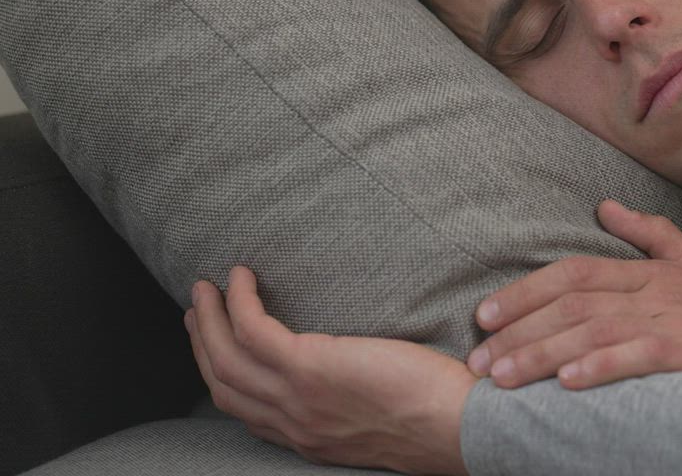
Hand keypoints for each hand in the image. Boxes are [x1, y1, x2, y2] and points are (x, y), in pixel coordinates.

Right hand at [186, 266, 475, 475]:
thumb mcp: (375, 418)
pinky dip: (239, 301)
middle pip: (224, 382)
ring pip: (226, 356)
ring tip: (204, 288)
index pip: (246, 409)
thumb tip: (352, 371)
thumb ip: (349, 401)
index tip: (216, 346)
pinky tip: (241, 278)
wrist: (453, 426)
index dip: (223, 374)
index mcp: (306, 436)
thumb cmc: (436, 415)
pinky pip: (253, 328)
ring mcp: (296, 398)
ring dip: (207, 319)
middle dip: (202, 344)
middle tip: (196, 310)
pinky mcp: (309, 367)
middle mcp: (292, 423)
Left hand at [467, 199, 681, 389]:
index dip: (526, 291)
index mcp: (649, 271)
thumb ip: (650, 234)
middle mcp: (654, 290)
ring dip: (542, 355)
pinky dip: (603, 367)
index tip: (486, 315)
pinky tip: (569, 383)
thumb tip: (606, 206)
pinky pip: (639, 355)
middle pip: (572, 304)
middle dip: (519, 331)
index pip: (574, 273)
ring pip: (593, 331)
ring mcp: (672, 320)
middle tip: (479, 360)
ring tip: (504, 380)